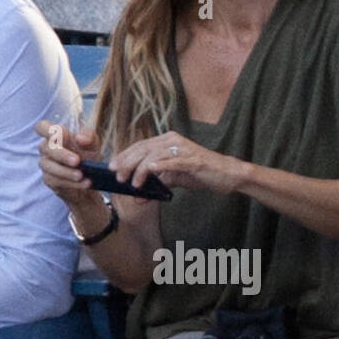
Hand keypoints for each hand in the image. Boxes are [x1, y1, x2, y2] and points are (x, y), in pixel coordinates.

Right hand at [35, 118, 105, 206]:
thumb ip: (89, 136)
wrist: (92, 178)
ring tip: (81, 175)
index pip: (42, 127)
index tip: (61, 134)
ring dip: (66, 172)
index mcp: (56, 135)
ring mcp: (46, 164)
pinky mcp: (49, 180)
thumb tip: (79, 138)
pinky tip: (84, 183)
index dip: (47, 129)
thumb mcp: (93, 143)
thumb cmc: (89, 155)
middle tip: (77, 161)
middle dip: (62, 155)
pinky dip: (71, 183)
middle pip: (46, 148)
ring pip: (49, 167)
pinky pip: (55, 181)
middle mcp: (47, 149)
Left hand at [110, 131, 245, 194]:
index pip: (140, 146)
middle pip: (144, 148)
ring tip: (132, 182)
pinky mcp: (193, 159)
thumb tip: (139, 197)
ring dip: (141, 168)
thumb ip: (158, 184)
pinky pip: (173, 161)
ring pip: (155, 154)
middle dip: (128, 162)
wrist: (226, 175)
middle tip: (117, 176)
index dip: (124, 155)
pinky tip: (150, 170)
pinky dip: (160, 165)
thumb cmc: (201, 174)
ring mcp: (183, 149)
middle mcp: (173, 140)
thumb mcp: (175, 178)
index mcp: (167, 141)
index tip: (112, 167)